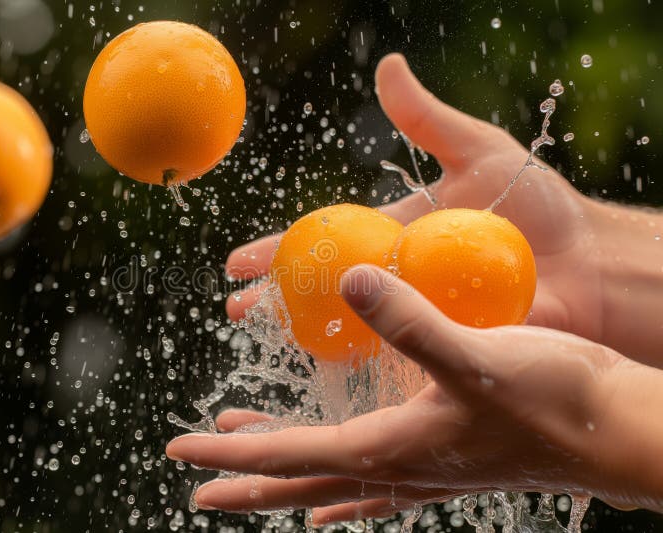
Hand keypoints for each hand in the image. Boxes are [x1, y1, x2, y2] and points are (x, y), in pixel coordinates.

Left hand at [170, 266, 662, 523]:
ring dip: (286, 471)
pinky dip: (340, 486)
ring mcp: (423, 470)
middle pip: (301, 483)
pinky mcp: (447, 457)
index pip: (289, 458)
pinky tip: (335, 496)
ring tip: (249, 454)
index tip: (182, 448)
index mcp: (391, 449)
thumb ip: (411, 322)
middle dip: (245, 481)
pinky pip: (374, 482)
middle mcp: (398, 469)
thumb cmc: (555, 399)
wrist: (618, 432)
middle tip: (197, 484)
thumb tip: (352, 282)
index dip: (231, 453)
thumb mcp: (479, 355)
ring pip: (333, 479)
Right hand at [226, 53, 662, 364]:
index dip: (280, 249)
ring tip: (266, 345)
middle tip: (236, 310)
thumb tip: (387, 66)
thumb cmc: (537, 205)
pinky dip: (356, 365)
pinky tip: (323, 376)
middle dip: (277, 300)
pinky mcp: (439, 344)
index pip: (326, 239)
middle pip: (324, 289)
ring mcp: (415, 313)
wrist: (588, 263)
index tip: (237, 261)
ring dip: (304, 338)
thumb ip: (429, 119)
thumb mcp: (478, 152)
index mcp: (395, 233)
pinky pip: (390, 355)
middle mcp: (396, 276)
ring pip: (347, 328)